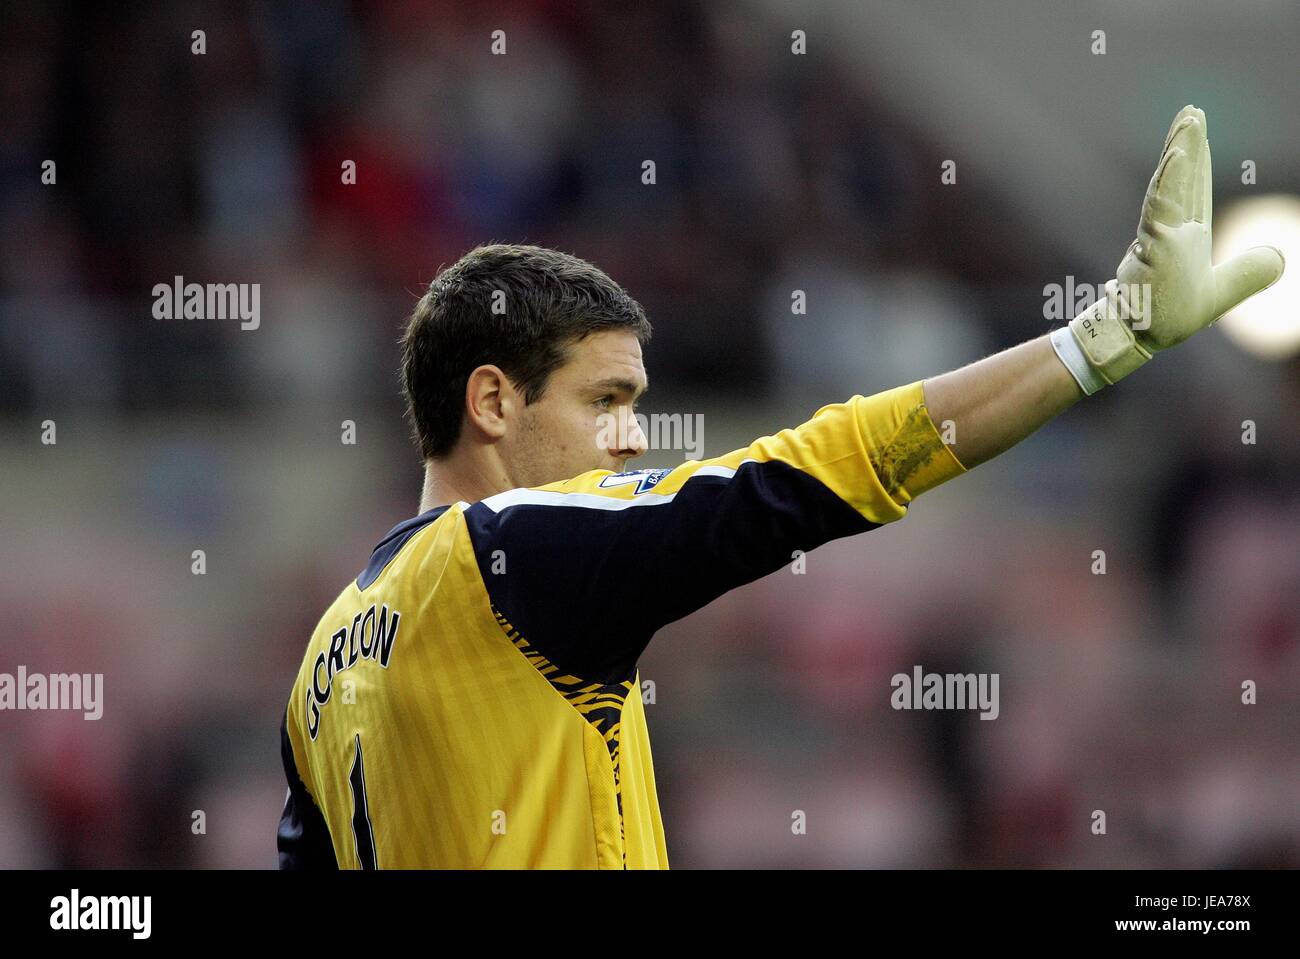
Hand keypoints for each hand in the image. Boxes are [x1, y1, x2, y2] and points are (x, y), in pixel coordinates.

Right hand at [1067, 105, 1284, 384]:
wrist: (1138, 337)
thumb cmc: (1166, 317)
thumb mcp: (1220, 294)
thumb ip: (1247, 273)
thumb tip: (1278, 256)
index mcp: (1184, 237)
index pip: (1195, 189)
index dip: (1197, 160)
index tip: (1197, 131)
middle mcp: (1170, 229)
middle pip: (1182, 177)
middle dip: (1187, 143)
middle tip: (1191, 111)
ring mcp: (1159, 234)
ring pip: (1172, 183)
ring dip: (1180, 150)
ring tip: (1188, 119)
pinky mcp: (1151, 243)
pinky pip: (1160, 205)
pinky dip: (1168, 179)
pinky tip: (1175, 154)